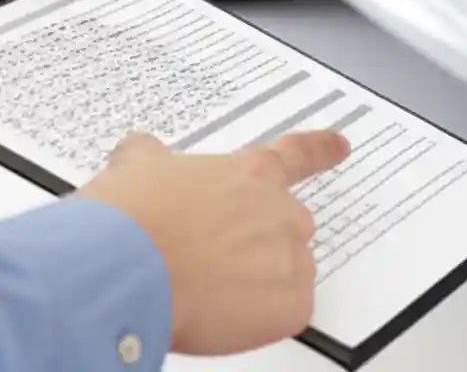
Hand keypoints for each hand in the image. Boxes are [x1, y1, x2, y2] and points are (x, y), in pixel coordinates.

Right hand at [77, 130, 350, 354]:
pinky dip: (257, 319)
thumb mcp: (136, 167)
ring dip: (255, 282)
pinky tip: (219, 314)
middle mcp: (281, 212)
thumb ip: (152, 157)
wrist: (126, 269)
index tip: (340, 146)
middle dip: (256, 243)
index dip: (321, 149)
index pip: (297, 155)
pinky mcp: (292, 307)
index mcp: (250, 174)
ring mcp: (291, 259)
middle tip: (209, 259)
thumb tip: (144, 154)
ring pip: (284, 274)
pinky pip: (285, 313)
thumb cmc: (131, 220)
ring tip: (205, 289)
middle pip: (286, 228)